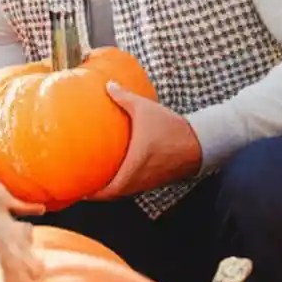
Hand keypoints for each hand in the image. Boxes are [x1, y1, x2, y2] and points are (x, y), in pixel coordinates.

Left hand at [89, 81, 202, 199]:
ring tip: (95, 181)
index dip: (93, 194)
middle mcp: (140, 179)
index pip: (109, 190)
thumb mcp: (145, 109)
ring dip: (110, 189)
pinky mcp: (157, 178)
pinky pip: (134, 186)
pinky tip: (116, 173)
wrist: (201, 141)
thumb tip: (108, 85)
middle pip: (113, 195)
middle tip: (82, 185)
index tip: (79, 191)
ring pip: (124, 191)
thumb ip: (124, 97)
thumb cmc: (171, 127)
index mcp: (133, 167)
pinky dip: (122, 183)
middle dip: (97, 193)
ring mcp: (149, 181)